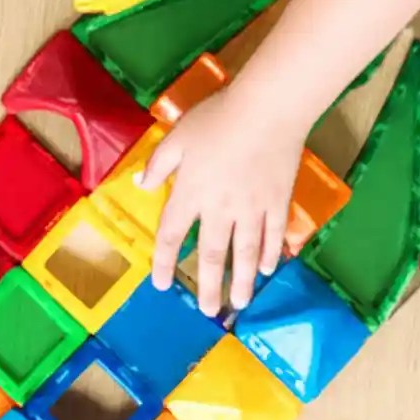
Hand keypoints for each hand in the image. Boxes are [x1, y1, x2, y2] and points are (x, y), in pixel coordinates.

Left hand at [136, 88, 304, 316]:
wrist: (268, 108)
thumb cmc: (218, 118)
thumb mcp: (177, 136)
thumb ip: (159, 164)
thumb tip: (141, 184)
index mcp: (190, 192)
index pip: (171, 235)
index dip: (163, 262)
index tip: (160, 285)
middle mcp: (219, 208)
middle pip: (211, 254)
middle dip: (209, 286)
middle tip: (209, 311)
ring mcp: (252, 208)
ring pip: (245, 252)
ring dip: (241, 280)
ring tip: (240, 303)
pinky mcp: (278, 201)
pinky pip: (274, 234)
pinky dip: (271, 253)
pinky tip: (268, 269)